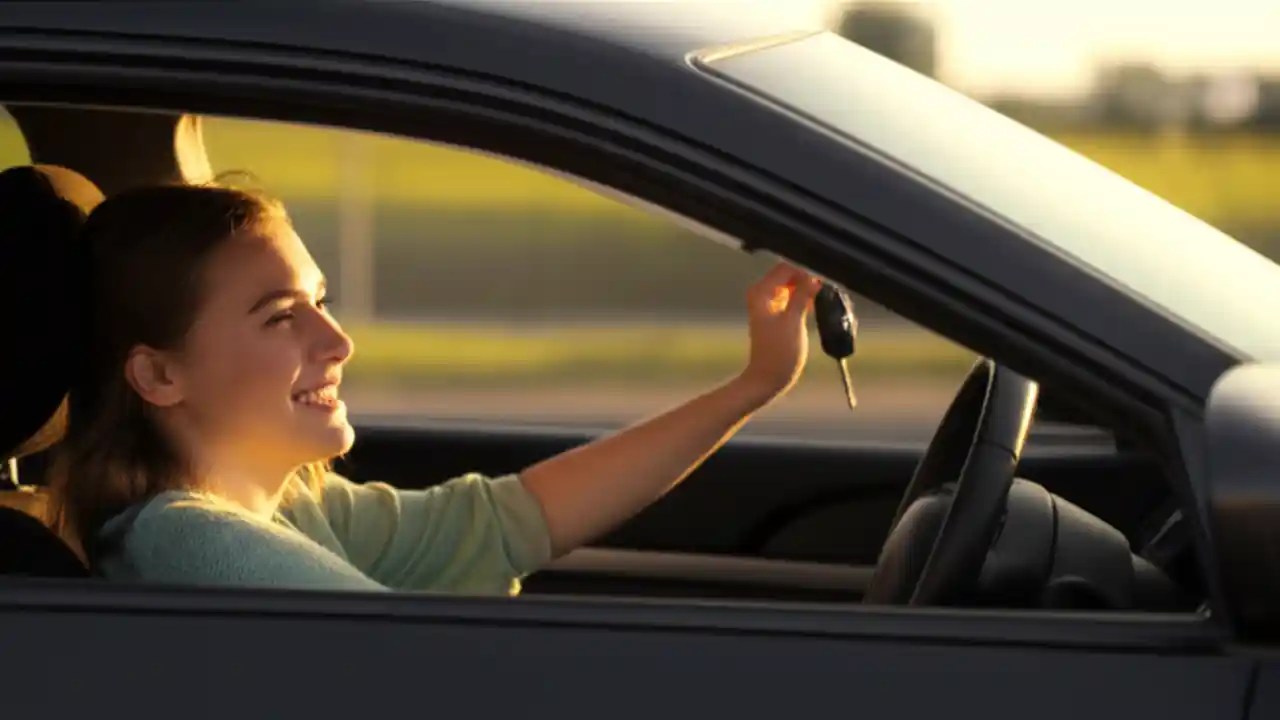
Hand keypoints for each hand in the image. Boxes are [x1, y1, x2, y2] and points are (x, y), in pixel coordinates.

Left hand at [739, 263, 821, 403]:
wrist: (767, 378)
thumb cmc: (779, 352)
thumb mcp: (793, 321)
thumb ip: (803, 295)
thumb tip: (814, 277)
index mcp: (761, 292)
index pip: (786, 267)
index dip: (805, 270)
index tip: (824, 279)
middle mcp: (762, 293)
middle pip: (789, 274)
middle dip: (808, 278)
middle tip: (827, 288)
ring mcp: (768, 304)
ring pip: (792, 286)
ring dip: (807, 289)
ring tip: (824, 297)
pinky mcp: (776, 314)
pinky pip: (792, 298)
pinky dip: (804, 299)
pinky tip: (817, 305)